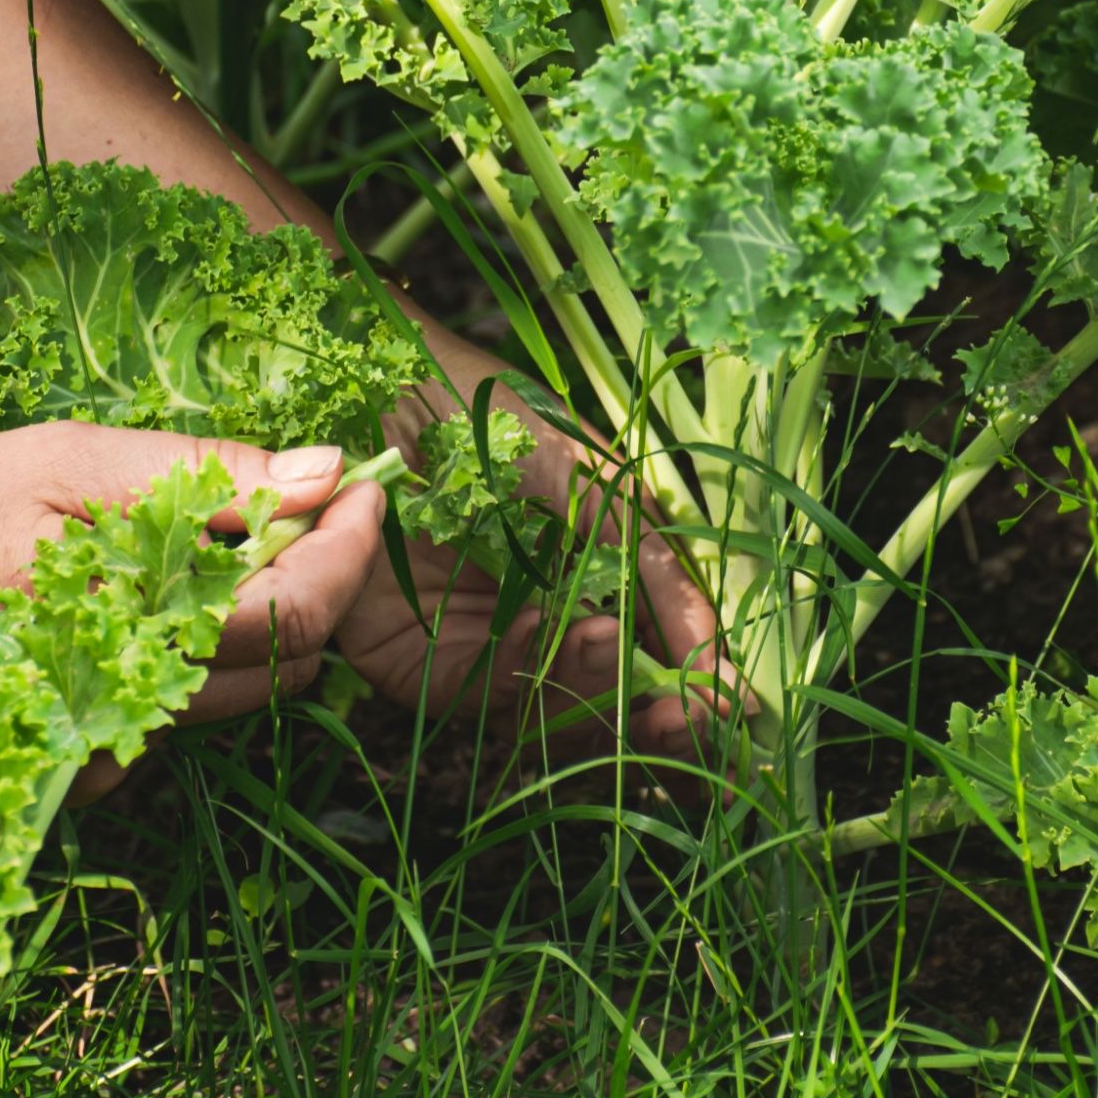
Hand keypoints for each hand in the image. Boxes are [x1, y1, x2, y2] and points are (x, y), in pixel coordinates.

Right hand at [0, 422, 386, 788]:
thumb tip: (322, 473)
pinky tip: (155, 587)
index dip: (354, 541)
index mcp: (144, 629)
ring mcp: (107, 744)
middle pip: (290, 656)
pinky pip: (178, 709)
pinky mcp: (79, 757)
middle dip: (323, 571)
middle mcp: (139, 706)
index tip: (370, 482)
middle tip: (314, 494)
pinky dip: (199, 646)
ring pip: (242, 687)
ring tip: (242, 526)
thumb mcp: (70, 460)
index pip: (302, 607)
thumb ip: (203, 474)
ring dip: (267, 608)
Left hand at [335, 330, 732, 764]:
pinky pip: (486, 696)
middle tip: (688, 709)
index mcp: (586, 572)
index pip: (651, 649)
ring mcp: (481, 644)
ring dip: (596, 688)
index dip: (691, 683)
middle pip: (607, 694)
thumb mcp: (586, 475)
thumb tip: (712, 656)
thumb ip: (646, 565)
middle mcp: (538, 617)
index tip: (730, 703)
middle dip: (651, 708)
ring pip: (555, 705)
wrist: (367, 388)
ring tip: (616, 644)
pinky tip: (556, 637)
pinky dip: (529, 675)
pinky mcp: (418, 663)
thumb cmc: (479, 412)